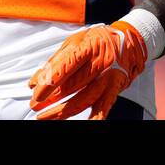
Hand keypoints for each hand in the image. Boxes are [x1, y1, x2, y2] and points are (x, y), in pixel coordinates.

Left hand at [28, 20, 147, 119]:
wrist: (129, 41)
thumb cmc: (98, 40)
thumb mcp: (75, 42)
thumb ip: (54, 61)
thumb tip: (35, 80)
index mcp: (88, 47)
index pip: (66, 65)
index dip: (50, 80)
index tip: (36, 92)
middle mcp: (99, 62)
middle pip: (72, 85)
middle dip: (51, 98)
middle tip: (35, 104)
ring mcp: (107, 78)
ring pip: (83, 99)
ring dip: (61, 111)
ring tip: (45, 116)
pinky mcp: (113, 90)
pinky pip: (103, 107)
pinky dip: (94, 119)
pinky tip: (85, 124)